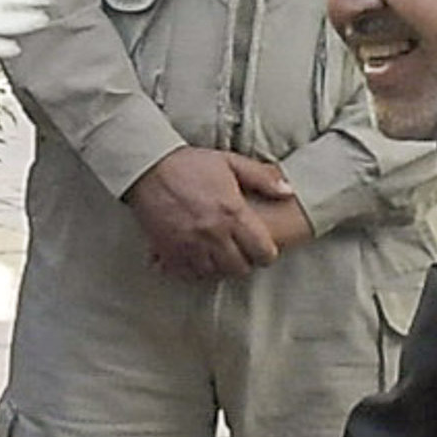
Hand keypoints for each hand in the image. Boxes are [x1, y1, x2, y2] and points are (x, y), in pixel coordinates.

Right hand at [124, 147, 300, 280]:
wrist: (148, 168)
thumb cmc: (190, 164)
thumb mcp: (231, 162)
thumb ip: (263, 178)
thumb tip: (289, 191)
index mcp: (233, 213)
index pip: (263, 252)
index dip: (266, 252)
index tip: (260, 246)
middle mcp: (213, 233)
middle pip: (239, 268)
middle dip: (243, 262)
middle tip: (239, 251)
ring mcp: (190, 245)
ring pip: (214, 274)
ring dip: (219, 267)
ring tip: (217, 253)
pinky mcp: (169, 251)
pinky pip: (187, 274)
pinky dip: (194, 270)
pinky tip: (196, 257)